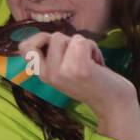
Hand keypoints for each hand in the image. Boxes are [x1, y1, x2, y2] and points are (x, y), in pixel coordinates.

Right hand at [17, 31, 139, 139]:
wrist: (113, 103)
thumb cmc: (91, 82)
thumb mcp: (63, 70)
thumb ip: (51, 55)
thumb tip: (32, 40)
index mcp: (42, 74)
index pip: (25, 47)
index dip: (41, 38)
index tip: (58, 47)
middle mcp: (49, 74)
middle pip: (55, 36)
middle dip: (71, 42)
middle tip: (80, 59)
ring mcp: (63, 72)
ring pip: (69, 38)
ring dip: (85, 44)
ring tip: (90, 61)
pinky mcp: (79, 69)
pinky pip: (82, 41)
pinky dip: (94, 47)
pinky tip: (97, 62)